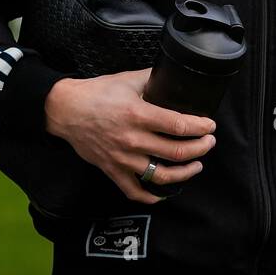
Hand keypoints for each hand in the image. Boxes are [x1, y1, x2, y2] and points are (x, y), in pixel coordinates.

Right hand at [44, 68, 216, 203]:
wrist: (66, 110)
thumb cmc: (96, 93)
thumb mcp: (127, 79)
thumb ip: (152, 79)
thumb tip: (172, 77)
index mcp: (138, 115)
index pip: (178, 126)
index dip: (200, 127)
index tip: (209, 125)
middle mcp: (133, 140)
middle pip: (176, 152)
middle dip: (200, 148)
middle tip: (208, 142)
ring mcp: (123, 158)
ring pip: (161, 175)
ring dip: (184, 173)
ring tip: (196, 165)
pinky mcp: (112, 170)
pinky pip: (134, 191)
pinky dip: (151, 196)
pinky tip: (164, 192)